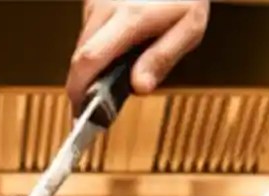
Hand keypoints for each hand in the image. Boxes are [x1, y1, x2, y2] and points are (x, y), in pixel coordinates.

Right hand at [66, 0, 208, 112]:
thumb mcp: (189, 27)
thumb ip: (163, 58)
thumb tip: (139, 88)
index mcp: (132, 17)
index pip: (90, 59)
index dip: (79, 88)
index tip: (81, 111)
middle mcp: (107, 6)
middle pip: (79, 56)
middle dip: (82, 84)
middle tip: (91, 106)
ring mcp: (97, 0)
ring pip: (82, 45)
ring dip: (92, 65)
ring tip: (114, 73)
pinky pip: (88, 31)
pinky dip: (96, 47)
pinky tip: (116, 49)